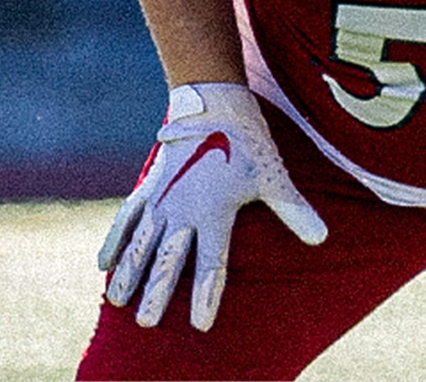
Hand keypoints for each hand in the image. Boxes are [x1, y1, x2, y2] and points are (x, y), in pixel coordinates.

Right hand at [97, 83, 326, 329]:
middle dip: (156, 294)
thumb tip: (321, 238)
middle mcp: (182, 210)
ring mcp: (162, 198)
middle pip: (167, 260)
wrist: (213, 101)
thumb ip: (294, 210)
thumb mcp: (273, 176)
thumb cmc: (247, 140)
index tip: (200, 324)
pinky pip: (127, 218)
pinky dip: (115, 241)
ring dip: (129, 273)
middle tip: (146, 323)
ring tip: (118, 302)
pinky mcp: (150, 186)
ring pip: (140, 243)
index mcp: (214, 212)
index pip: (210, 264)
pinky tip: (104, 264)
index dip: (206, 295)